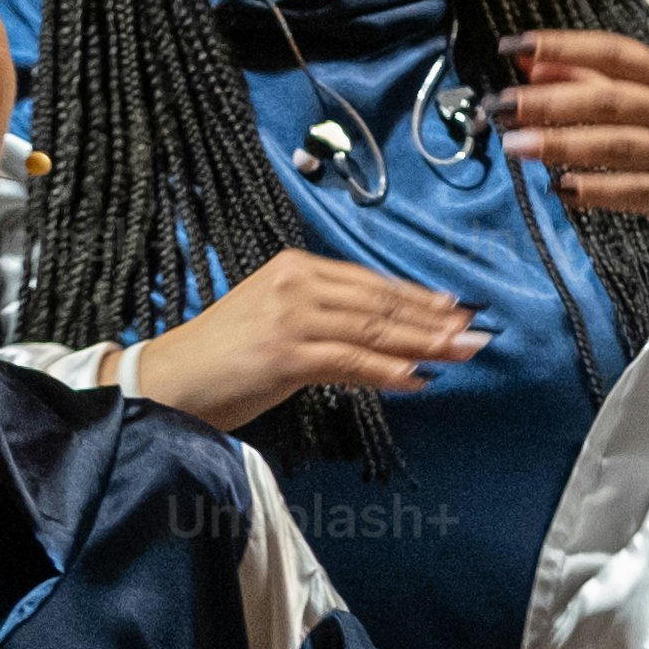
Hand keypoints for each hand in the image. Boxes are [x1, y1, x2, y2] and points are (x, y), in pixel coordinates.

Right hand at [123, 248, 484, 430]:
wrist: (168, 380)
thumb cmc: (224, 358)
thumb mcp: (281, 328)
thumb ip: (328, 324)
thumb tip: (385, 341)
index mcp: (296, 269)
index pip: (372, 284)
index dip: (419, 299)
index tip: (458, 311)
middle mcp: (296, 283)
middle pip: (381, 303)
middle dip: (435, 321)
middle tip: (479, 334)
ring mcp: (291, 316)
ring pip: (374, 329)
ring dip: (424, 344)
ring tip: (463, 353)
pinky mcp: (286, 352)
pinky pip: (351, 361)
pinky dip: (390, 371)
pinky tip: (419, 379)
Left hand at [494, 33, 648, 272]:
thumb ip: (595, 83)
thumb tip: (532, 67)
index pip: (614, 51)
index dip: (563, 46)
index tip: (513, 47)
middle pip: (611, 98)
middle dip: (550, 99)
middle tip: (501, 105)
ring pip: (619, 144)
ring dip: (563, 144)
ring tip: (516, 146)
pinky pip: (635, 191)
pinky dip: (596, 190)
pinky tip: (561, 189)